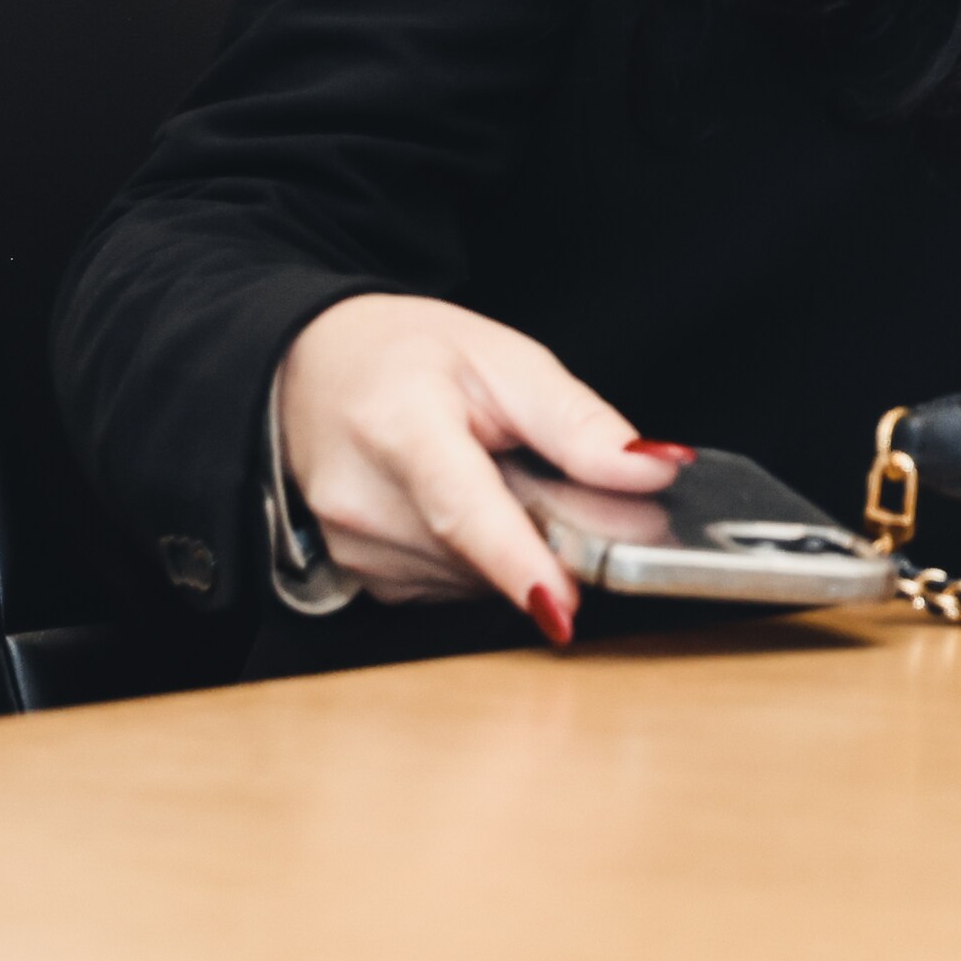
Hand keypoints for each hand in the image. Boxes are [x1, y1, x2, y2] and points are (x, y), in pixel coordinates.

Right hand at [275, 293, 685, 642]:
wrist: (308, 367)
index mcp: (400, 427)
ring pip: (475, 577)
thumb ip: (579, 422)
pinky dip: (480, 557)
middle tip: (581, 494)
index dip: (517, 560)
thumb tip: (652, 470)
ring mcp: (353, 546)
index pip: (464, 509)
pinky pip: (449, 586)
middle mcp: (363, 498)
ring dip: (514, 545)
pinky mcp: (360, 577)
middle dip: (550, 537)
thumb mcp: (505, 359)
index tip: (563, 605)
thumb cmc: (404, 355)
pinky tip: (474, 507)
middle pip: (484, 550)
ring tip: (503, 478)